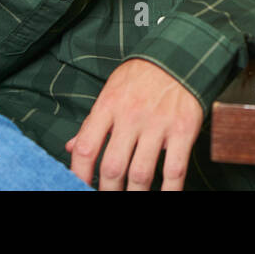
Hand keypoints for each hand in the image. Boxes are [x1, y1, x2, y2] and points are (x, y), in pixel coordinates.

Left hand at [65, 58, 202, 190]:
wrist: (181, 54)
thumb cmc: (142, 75)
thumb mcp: (112, 91)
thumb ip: (93, 122)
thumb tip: (70, 148)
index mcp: (109, 106)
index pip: (85, 148)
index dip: (78, 175)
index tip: (79, 188)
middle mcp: (131, 116)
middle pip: (113, 167)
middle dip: (108, 191)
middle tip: (108, 196)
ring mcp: (159, 124)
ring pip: (141, 173)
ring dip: (134, 194)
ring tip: (131, 198)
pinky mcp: (184, 129)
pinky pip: (175, 169)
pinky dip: (169, 190)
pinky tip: (164, 196)